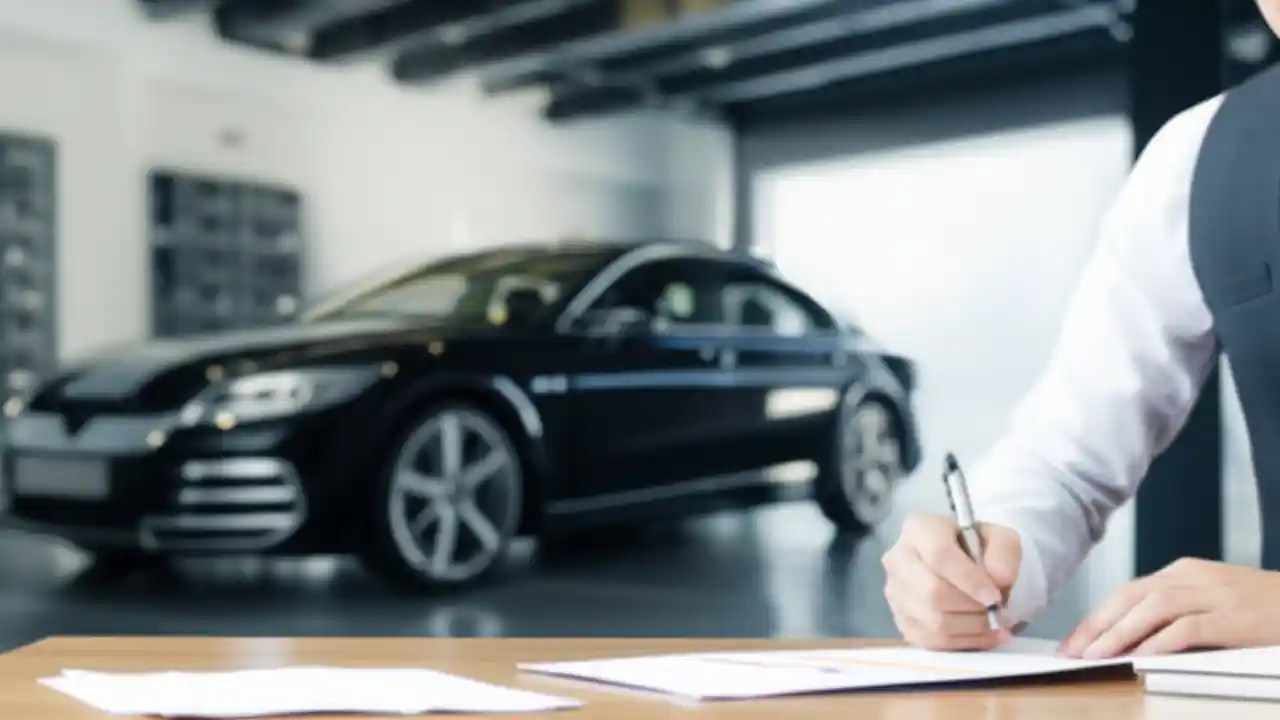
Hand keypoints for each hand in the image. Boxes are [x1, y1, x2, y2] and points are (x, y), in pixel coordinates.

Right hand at [882, 513, 1021, 649]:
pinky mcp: (899, 620)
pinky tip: (982, 635)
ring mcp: (895, 592)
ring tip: (993, 623)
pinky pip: (931, 641)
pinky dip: (962, 643)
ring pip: (932, 620)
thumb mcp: (1000, 538)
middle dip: (972, 608)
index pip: (939, 554)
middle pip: (932, 592)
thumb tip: (999, 579)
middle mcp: (897, 558)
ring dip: (971, 627)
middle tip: (996, 610)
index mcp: (919, 528)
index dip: (969, 579)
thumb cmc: (978, 547)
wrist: (961, 566)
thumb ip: (1004, 552)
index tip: (994, 596)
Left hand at [1060, 558, 1279, 657]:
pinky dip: (1158, 643)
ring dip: (1119, 634)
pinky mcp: (1232, 617)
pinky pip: (1185, 629)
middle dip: (1097, 626)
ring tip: (1095, 657)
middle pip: (1131, 597)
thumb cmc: (1258, 608)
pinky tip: (1139, 658)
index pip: (1127, 592)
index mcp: (1181, 572)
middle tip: (1071, 652)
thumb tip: (1127, 641)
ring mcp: (1213, 595)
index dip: (1096, 618)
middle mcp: (1191, 577)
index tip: (1072, 642)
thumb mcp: (1210, 600)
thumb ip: (1174, 614)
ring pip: (1152, 609)